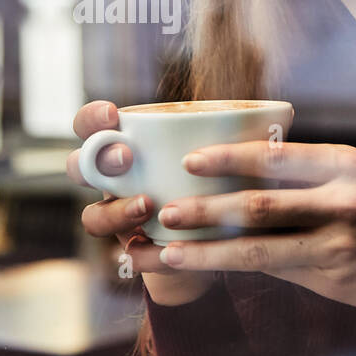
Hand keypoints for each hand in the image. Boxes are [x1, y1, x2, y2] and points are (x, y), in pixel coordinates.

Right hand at [66, 101, 217, 305]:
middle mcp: (112, 180)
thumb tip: (276, 101)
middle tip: (126, 159)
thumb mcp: (222, 148)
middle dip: (97, 161)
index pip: (90, 125)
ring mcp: (118, 216)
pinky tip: (161, 249)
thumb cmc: (219, 178)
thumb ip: (231, 126)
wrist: (223, 237)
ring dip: (115, 211)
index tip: (113, 114)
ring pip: (93, 217)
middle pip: (79, 167)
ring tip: (148, 205)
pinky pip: (128, 254)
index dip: (91, 118)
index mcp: (125, 146)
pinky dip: (144, 253)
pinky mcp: (136, 250)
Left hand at [152, 141, 355, 326]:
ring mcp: (336, 245)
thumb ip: (312, 171)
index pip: (276, 158)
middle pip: (259, 206)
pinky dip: (234, 267)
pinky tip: (202, 266)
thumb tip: (244, 165)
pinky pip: (274, 269)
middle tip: (164, 211)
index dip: (228, 159)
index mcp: (345, 164)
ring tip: (165, 252)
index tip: (190, 161)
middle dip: (205, 210)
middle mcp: (341, 202)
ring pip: (258, 249)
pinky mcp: (332, 278)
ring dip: (207, 251)